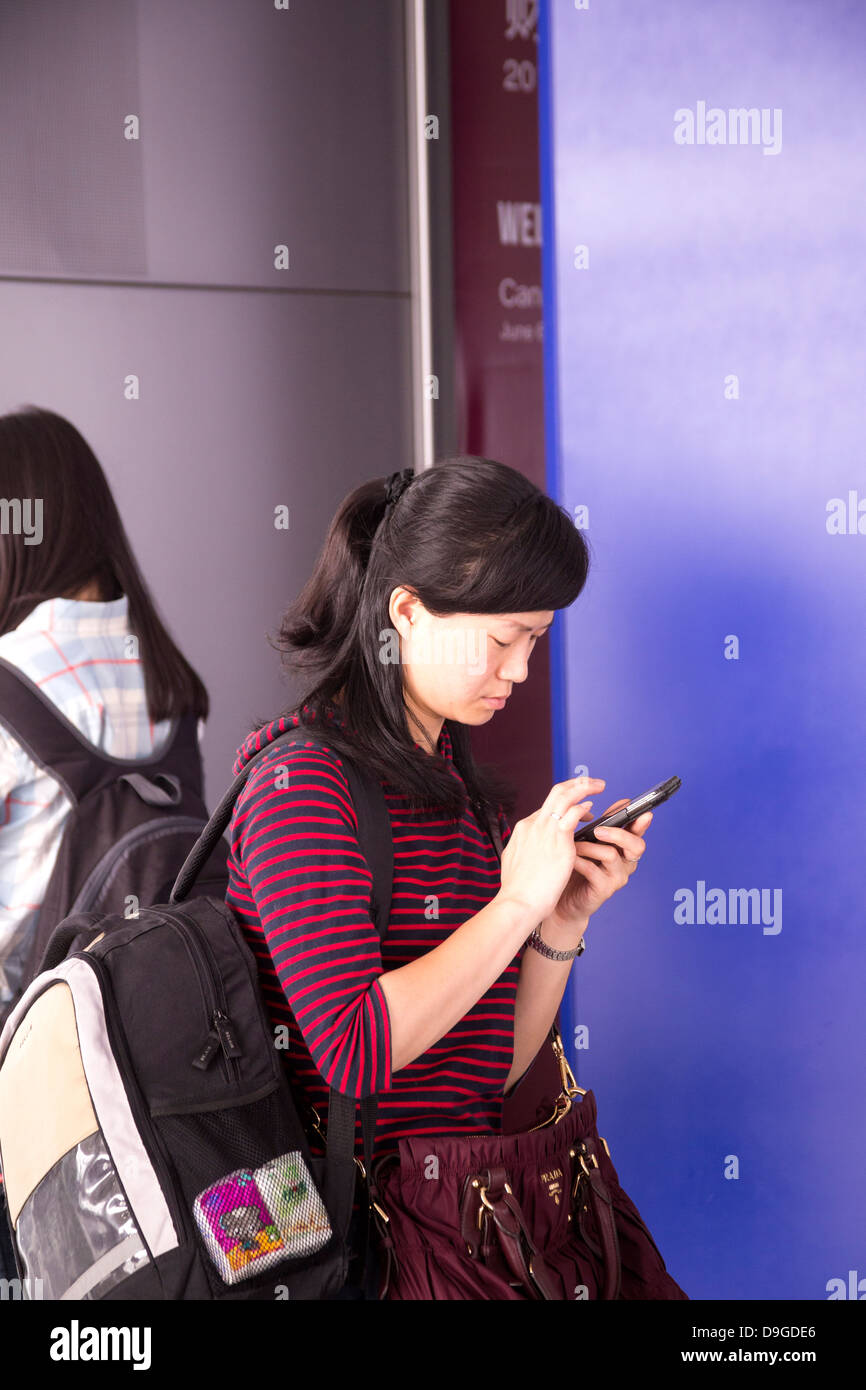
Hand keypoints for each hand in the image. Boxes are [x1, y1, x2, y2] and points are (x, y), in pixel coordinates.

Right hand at [497, 775, 607, 922]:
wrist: (518, 903)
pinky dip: (584, 807)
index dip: (565, 804)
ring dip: (584, 787)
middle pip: (555, 792)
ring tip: (599, 786)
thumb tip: (529, 850)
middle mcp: (534, 825)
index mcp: (524, 830)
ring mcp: (545, 830)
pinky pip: (573, 813)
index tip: (578, 807)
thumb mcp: (516, 863)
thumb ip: (525, 851)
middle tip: (591, 782)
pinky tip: (594, 811)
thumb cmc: (518, 891)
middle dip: (576, 783)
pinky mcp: (559, 840)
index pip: (547, 807)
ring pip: (565, 795)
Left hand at [546, 798, 652, 930]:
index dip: (642, 822)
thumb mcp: (592, 840)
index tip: (643, 812)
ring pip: (612, 855)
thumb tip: (623, 802)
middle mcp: (625, 863)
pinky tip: (570, 858)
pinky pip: (594, 871)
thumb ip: (607, 823)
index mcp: (624, 848)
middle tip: (598, 830)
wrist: (562, 896)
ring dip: (590, 846)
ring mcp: (616, 877)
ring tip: (573, 844)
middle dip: (619, 833)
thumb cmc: (578, 865)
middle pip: (636, 845)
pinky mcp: (603, 890)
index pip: (638, 832)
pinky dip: (580, 861)